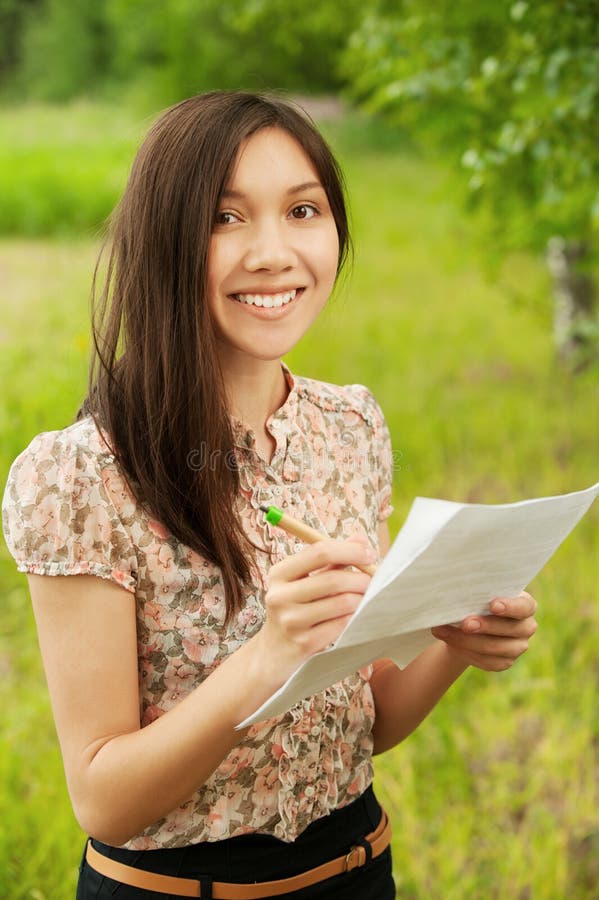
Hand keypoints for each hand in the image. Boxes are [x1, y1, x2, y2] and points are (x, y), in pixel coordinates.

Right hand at [253, 537, 374, 687]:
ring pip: (341, 602)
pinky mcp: (303, 643)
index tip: (370, 555)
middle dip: (361, 578)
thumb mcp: (305, 581)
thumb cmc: (295, 610)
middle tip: (374, 580)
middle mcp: (280, 595)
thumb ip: (331, 560)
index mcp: (279, 573)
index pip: (319, 552)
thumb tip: (360, 538)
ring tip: (367, 597)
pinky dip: (355, 617)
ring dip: (361, 598)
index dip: (350, 551)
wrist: (274, 652)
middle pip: (332, 579)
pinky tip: (357, 615)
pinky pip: (341, 624)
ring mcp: (291, 621)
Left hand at [431, 591, 537, 670]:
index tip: (492, 605)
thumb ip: (476, 592)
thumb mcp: (478, 593)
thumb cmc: (476, 600)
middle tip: (465, 623)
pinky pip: (487, 661)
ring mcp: (518, 647)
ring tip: (446, 632)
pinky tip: (451, 644)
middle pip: (509, 629)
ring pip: (496, 648)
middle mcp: (526, 627)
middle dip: (485, 626)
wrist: (471, 623)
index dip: (510, 606)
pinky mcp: (505, 662)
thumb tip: (455, 591)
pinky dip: (467, 652)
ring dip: (469, 641)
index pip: (524, 606)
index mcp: (525, 605)